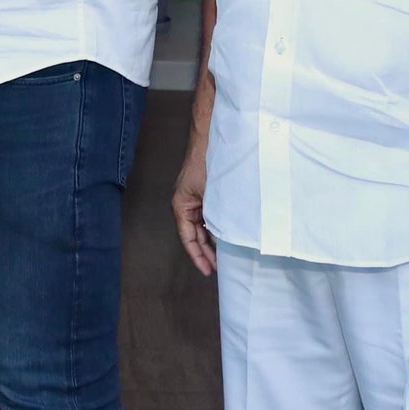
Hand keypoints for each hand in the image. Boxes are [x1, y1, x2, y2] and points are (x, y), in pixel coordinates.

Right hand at [172, 132, 216, 275]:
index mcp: (181, 206)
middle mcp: (185, 205)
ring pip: (201, 227)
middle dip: (206, 252)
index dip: (198, 256)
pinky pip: (207, 216)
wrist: (210, 139)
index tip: (208, 270)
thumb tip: (224, 239)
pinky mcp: (204, 194)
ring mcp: (194, 199)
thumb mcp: (212, 195)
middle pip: (194, 235)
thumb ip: (216, 217)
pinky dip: (215, 227)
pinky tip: (226, 234)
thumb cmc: (207, 163)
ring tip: (225, 256)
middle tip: (218, 268)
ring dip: (211, 240)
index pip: (188, 238)